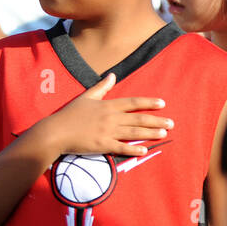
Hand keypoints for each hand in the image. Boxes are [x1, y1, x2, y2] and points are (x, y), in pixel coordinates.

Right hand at [35, 72, 171, 158]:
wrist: (55, 132)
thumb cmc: (69, 115)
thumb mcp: (86, 97)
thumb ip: (101, 87)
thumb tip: (112, 75)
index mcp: (107, 106)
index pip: (132, 102)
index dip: (148, 102)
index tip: (162, 103)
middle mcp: (110, 118)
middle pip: (138, 118)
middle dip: (156, 120)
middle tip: (171, 123)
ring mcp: (107, 132)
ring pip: (133, 132)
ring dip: (150, 133)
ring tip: (163, 134)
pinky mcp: (102, 145)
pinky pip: (121, 147)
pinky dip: (133, 149)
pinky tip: (145, 150)